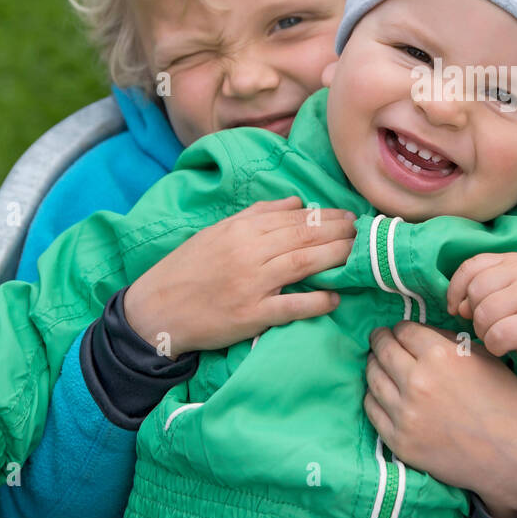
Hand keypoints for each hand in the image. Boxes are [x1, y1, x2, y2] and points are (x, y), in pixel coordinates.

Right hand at [124, 196, 354, 357]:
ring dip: (335, 257)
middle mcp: (247, 252)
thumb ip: (257, 215)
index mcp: (240, 230)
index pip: (293, 219)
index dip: (326, 217)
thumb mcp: (216, 232)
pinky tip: (335, 298)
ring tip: (357, 255)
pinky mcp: (251, 315)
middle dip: (338, 232)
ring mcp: (250, 284)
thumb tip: (296, 202)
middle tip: (362, 232)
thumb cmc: (187, 269)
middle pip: (303, 238)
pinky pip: (291, 306)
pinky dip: (316, 301)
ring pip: (303, 264)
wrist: (154, 310)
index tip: (348, 216)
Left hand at [365, 323, 516, 517]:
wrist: (513, 456)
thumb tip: (421, 333)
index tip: (399, 332)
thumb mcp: (484, 358)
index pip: (403, 330)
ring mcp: (405, 413)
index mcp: (440, 356)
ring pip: (372, 378)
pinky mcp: (399, 441)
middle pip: (382, 350)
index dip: (400, 328)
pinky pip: (372, 409)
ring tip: (378, 365)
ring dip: (374, 367)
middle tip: (380, 340)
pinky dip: (374, 396)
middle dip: (380, 341)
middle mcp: (417, 381)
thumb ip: (449, 340)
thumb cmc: (506, 402)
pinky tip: (381, 393)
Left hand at [447, 252, 516, 358]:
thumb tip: (458, 307)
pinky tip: (505, 345)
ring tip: (497, 334)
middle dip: (474, 314)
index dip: (455, 289)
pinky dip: (495, 345)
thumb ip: (478, 291)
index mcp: (512, 260)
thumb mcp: (503, 290)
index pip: (471, 267)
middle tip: (488, 325)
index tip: (455, 308)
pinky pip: (499, 335)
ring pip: (485, 314)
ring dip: (484, 332)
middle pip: (476, 292)